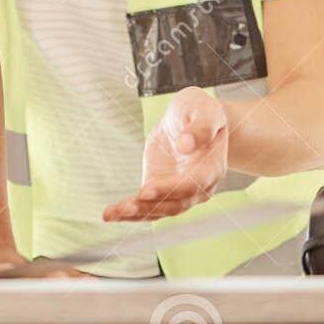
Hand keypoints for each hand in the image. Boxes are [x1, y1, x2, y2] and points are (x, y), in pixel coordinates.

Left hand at [104, 87, 226, 221]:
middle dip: (149, 207)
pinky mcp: (161, 189)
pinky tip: (110, 214)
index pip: (193, 184)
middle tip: (125, 207)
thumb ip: (201, 126)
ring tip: (111, 214)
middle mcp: (199, 187)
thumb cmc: (201, 111)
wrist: (193, 119)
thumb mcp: (205, 109)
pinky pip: (146, 205)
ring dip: (135, 213)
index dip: (171, 189)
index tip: (147, 190)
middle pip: (174, 204)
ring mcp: (179, 192)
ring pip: (158, 210)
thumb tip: (186, 144)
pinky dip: (128, 211)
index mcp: (212, 168)